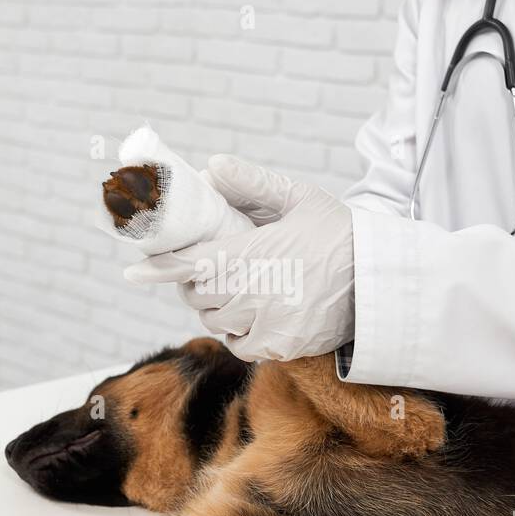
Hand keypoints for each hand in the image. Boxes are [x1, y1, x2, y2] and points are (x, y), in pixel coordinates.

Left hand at [125, 155, 354, 361]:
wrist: (382, 281)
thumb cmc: (341, 234)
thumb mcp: (300, 198)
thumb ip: (252, 184)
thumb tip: (211, 168)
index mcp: (252, 253)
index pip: (189, 263)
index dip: (157, 268)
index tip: (132, 271)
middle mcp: (253, 292)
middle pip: (198, 296)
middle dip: (197, 283)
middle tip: (210, 270)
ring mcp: (266, 324)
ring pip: (217, 321)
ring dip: (218, 307)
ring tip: (239, 290)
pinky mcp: (281, 347)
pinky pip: (241, 344)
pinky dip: (240, 332)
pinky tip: (256, 315)